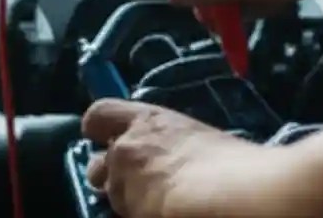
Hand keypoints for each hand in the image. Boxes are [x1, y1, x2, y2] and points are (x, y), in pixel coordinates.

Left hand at [81, 100, 307, 217]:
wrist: (223, 191)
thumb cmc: (226, 160)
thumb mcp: (196, 138)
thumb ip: (170, 143)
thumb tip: (176, 157)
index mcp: (146, 121)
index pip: (99, 115)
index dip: (99, 128)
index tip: (110, 138)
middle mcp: (125, 149)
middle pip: (96, 163)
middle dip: (111, 174)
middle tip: (137, 182)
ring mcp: (122, 184)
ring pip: (109, 194)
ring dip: (126, 197)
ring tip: (156, 202)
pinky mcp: (124, 211)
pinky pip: (123, 213)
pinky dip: (136, 213)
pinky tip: (161, 213)